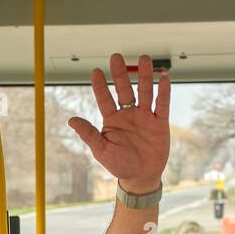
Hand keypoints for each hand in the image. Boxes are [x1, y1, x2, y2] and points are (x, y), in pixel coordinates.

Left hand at [68, 53, 169, 189]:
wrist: (141, 176)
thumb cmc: (119, 164)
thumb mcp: (101, 150)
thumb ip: (89, 134)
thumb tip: (71, 120)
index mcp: (112, 120)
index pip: (105, 99)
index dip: (100, 86)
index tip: (95, 72)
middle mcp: (128, 114)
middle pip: (125, 89)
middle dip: (121, 74)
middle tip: (116, 57)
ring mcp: (144, 116)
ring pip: (144, 92)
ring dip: (144, 76)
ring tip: (143, 59)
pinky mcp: (159, 122)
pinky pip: (162, 104)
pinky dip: (163, 92)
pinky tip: (163, 78)